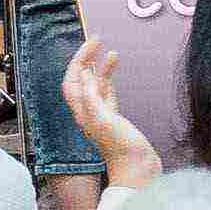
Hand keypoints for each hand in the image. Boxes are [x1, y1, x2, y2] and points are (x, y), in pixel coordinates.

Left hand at [61, 42, 163, 193]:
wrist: (137, 169)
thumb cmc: (121, 149)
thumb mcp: (103, 119)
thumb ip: (91, 96)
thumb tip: (84, 73)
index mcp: (82, 112)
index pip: (73, 79)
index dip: (79, 59)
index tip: (92, 44)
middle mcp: (88, 112)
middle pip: (81, 79)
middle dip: (86, 58)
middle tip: (97, 40)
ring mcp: (102, 115)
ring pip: (96, 84)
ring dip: (100, 66)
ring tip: (110, 51)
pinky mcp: (114, 118)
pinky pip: (108, 93)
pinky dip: (110, 79)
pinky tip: (115, 71)